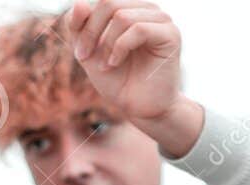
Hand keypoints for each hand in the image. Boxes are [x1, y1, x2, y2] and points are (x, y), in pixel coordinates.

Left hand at [70, 1, 183, 124]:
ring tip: (105, 66)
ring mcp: (161, 20)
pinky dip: (120, 48)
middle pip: (109, 2)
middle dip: (91, 32)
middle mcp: (147, 9)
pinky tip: (115, 63)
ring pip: (122, 16)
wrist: (141, 109)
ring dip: (107, 44)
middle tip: (84, 57)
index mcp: (131, 8)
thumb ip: (79, 27)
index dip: (84, 22)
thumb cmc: (118, 81)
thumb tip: (80, 3)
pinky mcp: (171, 35)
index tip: (79, 52)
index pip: (102, 0)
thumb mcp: (90, 52)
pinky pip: (139, 29)